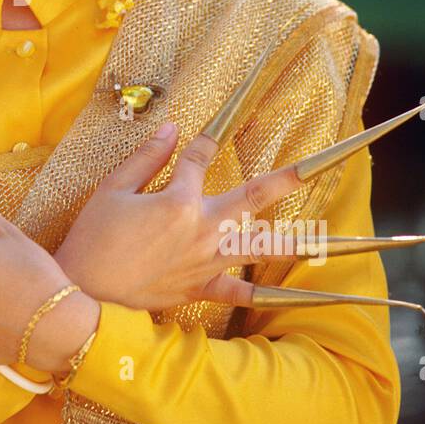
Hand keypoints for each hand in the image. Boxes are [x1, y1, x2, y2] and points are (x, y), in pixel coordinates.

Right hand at [54, 120, 303, 312]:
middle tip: (324, 161)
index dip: (202, 141)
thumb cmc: (91, 240)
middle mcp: (203, 229)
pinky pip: (242, 294)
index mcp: (179, 200)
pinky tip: (300, 295)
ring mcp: (207, 262)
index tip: (202, 133)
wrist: (83, 295)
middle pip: (256, 196)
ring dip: (302, 238)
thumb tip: (173, 128)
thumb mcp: (112, 189)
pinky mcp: (201, 289)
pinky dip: (267, 294)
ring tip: (341, 237)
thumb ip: (147, 157)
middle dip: (292, 177)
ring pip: (264, 247)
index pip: (199, 158)